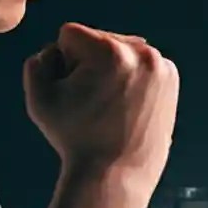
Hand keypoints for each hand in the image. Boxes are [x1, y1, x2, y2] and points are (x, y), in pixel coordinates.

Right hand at [24, 23, 179, 186]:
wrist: (117, 173)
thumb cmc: (76, 138)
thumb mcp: (39, 98)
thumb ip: (37, 61)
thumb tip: (55, 49)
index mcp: (110, 51)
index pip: (70, 35)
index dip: (63, 63)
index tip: (75, 93)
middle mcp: (141, 52)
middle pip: (98, 39)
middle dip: (89, 64)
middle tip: (94, 103)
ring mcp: (160, 65)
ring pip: (119, 50)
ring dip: (109, 69)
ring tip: (110, 105)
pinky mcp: (170, 77)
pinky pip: (139, 64)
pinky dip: (130, 77)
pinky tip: (126, 104)